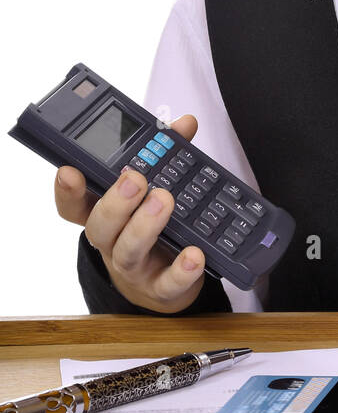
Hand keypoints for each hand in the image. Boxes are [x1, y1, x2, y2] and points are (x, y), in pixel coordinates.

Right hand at [54, 114, 209, 312]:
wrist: (163, 287)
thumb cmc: (154, 228)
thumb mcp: (156, 189)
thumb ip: (168, 153)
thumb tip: (184, 123)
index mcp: (105, 214)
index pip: (75, 205)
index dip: (67, 191)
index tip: (69, 170)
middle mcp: (112, 242)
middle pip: (100, 226)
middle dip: (115, 201)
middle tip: (135, 179)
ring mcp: (134, 268)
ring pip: (128, 251)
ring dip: (145, 226)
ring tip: (164, 201)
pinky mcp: (160, 289)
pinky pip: (168, 282)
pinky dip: (181, 270)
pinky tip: (194, 254)